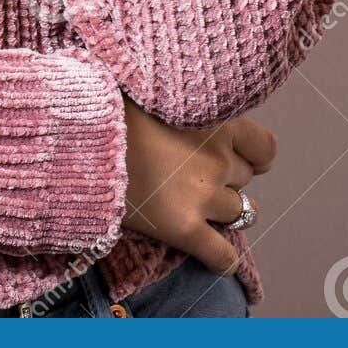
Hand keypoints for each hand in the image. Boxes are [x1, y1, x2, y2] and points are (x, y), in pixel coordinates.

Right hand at [119, 95, 276, 276]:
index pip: (264, 147)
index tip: (241, 156)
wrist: (83, 137)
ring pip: (240, 213)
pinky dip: (223, 259)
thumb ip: (182, 102)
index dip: (254, 155)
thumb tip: (179, 96)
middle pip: (244, 178)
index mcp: (217, 121)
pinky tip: (216, 256)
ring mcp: (204, 196)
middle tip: (197, 173)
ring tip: (204, 207)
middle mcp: (218, 160)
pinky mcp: (184, 228)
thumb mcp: (156, 89)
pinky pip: (222, 256)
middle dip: (227, 177)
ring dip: (225, 211)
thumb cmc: (114, 104)